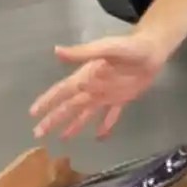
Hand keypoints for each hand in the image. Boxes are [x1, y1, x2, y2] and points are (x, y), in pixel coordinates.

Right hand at [29, 33, 168, 139]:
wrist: (153, 49)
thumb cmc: (129, 47)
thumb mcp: (105, 48)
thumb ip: (83, 52)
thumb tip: (56, 51)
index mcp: (85, 76)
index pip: (61, 91)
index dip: (47, 101)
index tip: (33, 113)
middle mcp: (93, 87)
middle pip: (69, 106)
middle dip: (53, 119)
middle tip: (38, 133)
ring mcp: (108, 94)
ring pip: (86, 113)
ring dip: (74, 125)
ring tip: (63, 138)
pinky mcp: (123, 98)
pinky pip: (111, 115)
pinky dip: (105, 126)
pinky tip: (99, 137)